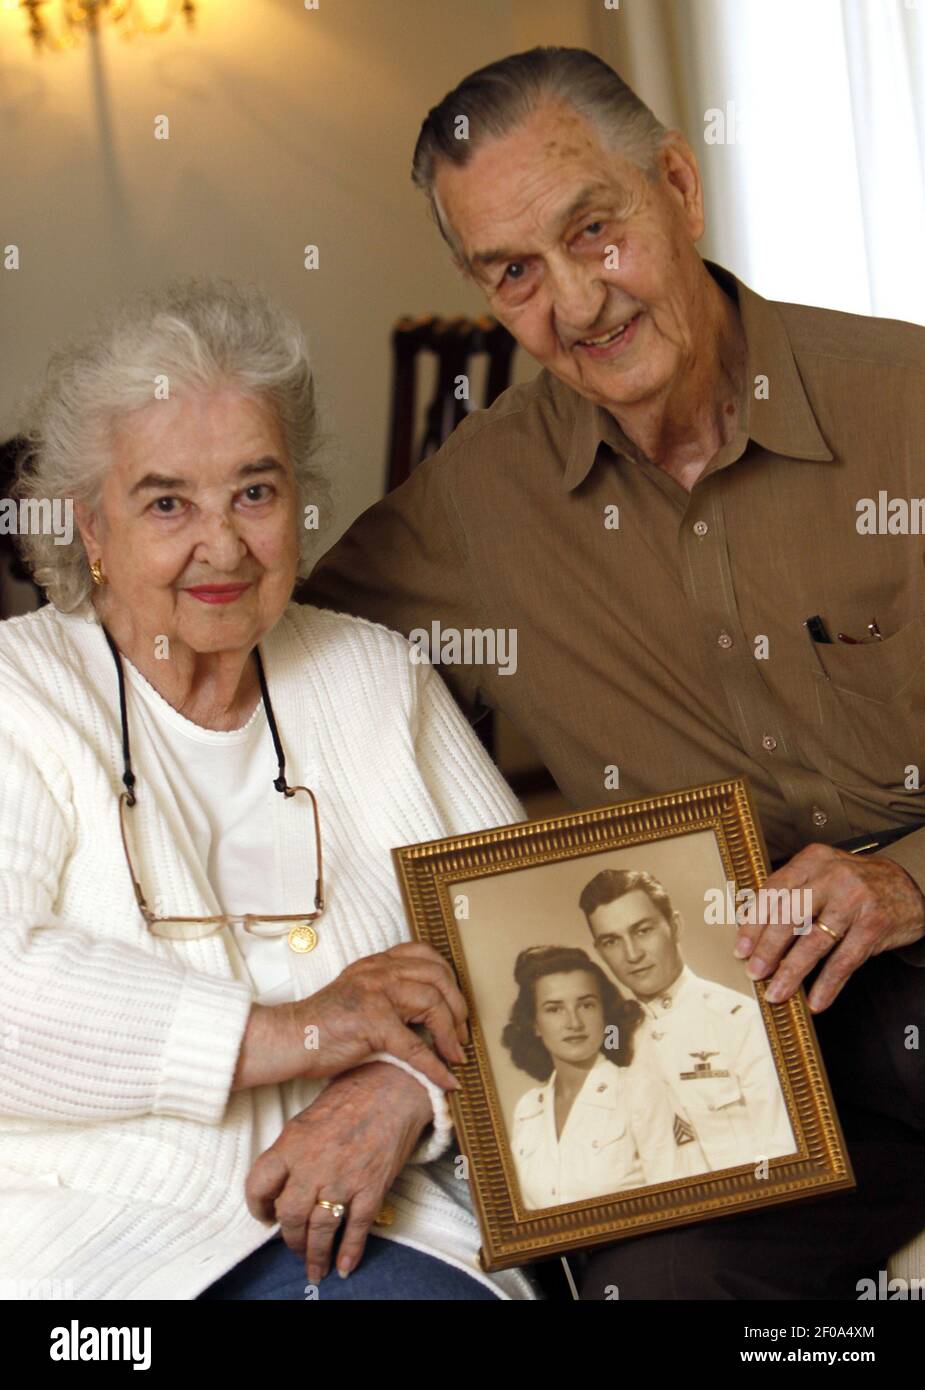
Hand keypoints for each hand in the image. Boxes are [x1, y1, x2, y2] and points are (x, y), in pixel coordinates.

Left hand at [244, 1060, 432, 1283]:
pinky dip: (349, 1251)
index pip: (259, 1184)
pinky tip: (344, 1265)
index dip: (257, 1207)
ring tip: (314, 1267)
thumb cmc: (351, 1095)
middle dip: (289, 1238)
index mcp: (293, 1143)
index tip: (264, 1216)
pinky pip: (356, 1228)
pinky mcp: (372, 1187)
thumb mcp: (308, 1117)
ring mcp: (344, 1178)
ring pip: (320, 1229)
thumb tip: (282, 1183)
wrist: (394, 1086)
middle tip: (294, 1245)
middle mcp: (314, 1164)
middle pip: (289, 1215)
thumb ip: (293, 1150)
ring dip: (314, 1254)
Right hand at [290, 941, 467, 1089]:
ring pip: (432, 1003)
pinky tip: (445, 1079)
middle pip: (437, 976)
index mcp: (376, 963)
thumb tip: (428, 1015)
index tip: (457, 1002)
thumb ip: (388, 993)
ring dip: (451, 1033)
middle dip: (458, 1006)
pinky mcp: (372, 1022)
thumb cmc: (324, 1024)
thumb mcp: (359, 994)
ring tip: (456, 1054)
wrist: (288, 1038)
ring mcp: (375, 994)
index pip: (425, 953)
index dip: (449, 976)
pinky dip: (435, 1066)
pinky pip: (415, 1046)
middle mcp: (378, 971)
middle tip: (462, 1034)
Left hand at [734, 843, 924, 1011]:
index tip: (740, 948)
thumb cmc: (854, 885)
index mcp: (813, 859)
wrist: (908, 888)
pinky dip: (828, 985)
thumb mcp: (822, 875)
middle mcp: (833, 876)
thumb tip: (749, 926)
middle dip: (768, 949)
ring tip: (778, 992)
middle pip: (790, 916)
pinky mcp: (874, 925)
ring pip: (815, 942)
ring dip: (792, 972)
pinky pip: (845, 961)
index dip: (754, 923)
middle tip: (754, 972)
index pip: (774, 891)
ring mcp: (856, 900)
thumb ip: (791, 894)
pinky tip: (816, 1001)